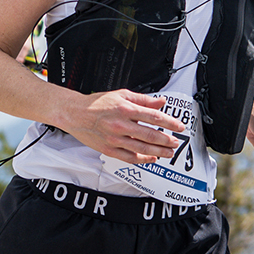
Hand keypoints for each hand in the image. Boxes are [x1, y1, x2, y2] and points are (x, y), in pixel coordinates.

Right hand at [61, 90, 185, 163]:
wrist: (75, 114)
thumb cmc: (96, 104)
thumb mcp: (121, 95)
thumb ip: (143, 99)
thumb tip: (160, 102)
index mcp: (125, 109)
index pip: (153, 117)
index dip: (169, 122)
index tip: (179, 127)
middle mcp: (120, 125)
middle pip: (150, 135)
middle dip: (167, 140)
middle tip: (176, 142)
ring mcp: (114, 139)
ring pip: (142, 148)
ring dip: (159, 151)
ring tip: (169, 152)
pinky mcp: (109, 150)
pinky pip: (130, 157)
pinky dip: (143, 159)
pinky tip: (152, 157)